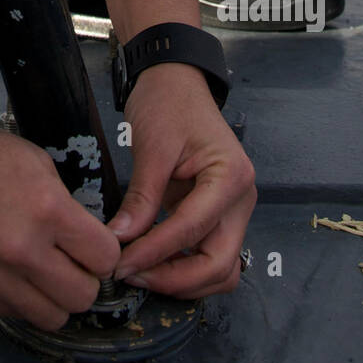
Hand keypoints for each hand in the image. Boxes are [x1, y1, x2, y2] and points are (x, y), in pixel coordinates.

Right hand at [0, 128, 119, 330]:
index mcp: (49, 211)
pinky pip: (14, 312)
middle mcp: (24, 251)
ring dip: (54, 298)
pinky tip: (11, 272)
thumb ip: (66, 206)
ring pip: (53, 317)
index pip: (105, 258)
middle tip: (70, 263)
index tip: (94, 248)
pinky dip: (20, 298)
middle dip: (83, 279)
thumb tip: (83, 239)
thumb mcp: (38, 165)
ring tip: (42, 274)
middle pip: (83, 296)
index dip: (103, 252)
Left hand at [107, 62, 256, 298]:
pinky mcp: (219, 216)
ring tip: (140, 273)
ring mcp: (234, 210)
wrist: (176, 81)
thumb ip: (142, 196)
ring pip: (220, 269)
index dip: (155, 253)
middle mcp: (242, 199)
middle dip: (174, 279)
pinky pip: (210, 255)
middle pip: (219, 263)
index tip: (120, 264)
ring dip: (183, 281)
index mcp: (230, 177)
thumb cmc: (168, 103)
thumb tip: (120, 239)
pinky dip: (185, 269)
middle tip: (130, 275)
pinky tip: (152, 264)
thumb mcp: (153, 146)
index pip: (193, 230)